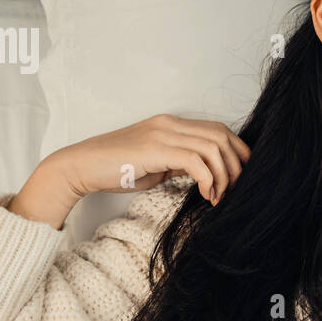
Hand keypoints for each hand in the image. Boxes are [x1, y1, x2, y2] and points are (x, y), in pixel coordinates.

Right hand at [8, 114, 249, 227]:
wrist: (80, 167)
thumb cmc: (113, 169)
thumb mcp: (155, 165)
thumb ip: (179, 163)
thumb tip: (203, 173)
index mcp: (171, 124)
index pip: (218, 129)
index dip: (237, 151)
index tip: (241, 175)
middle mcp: (169, 124)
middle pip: (222, 135)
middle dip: (236, 165)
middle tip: (234, 190)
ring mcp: (162, 134)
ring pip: (213, 147)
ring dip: (223, 176)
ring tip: (218, 197)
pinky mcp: (154, 149)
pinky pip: (196, 161)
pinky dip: (208, 180)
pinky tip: (206, 195)